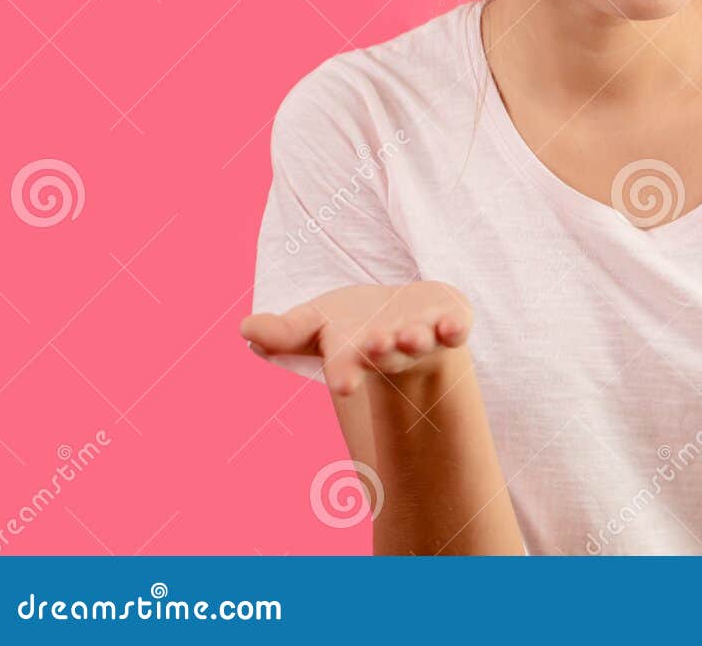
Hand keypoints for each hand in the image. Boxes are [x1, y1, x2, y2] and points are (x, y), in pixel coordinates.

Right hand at [239, 281, 472, 395]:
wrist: (404, 318)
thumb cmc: (353, 326)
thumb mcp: (314, 324)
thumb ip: (285, 330)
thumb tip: (245, 328)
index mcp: (352, 354)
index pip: (344, 366)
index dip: (344, 372)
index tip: (344, 384)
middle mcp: (389, 349)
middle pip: (385, 353)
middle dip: (383, 349)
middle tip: (379, 344)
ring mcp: (422, 337)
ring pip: (420, 341)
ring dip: (416, 339)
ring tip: (409, 335)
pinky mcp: (449, 322)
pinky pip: (456, 328)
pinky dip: (456, 327)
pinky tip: (454, 325)